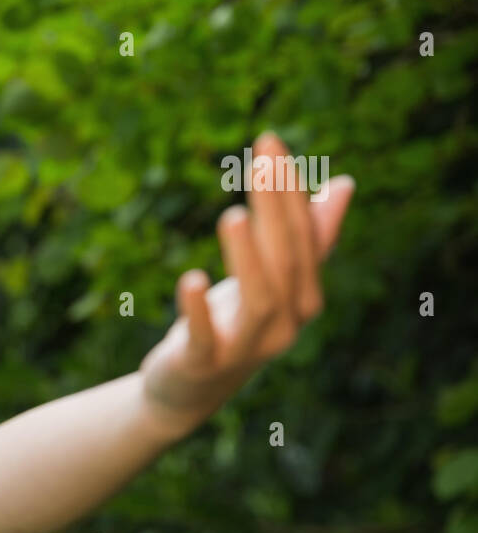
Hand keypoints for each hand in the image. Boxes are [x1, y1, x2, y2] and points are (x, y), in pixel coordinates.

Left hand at [139, 132, 354, 434]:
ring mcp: (248, 347)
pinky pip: (207, 337)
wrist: (187, 390)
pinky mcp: (205, 363)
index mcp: (303, 297)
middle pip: (286, 260)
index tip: (270, 142)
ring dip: (247, 256)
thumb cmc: (232, 323)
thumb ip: (306, 238)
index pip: (302, 236)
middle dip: (276, 206)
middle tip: (260, 157)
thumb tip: (344, 184)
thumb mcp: (268, 280)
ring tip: (232, 216)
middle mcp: (286, 323)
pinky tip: (192, 280)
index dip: (290, 190)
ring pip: (259, 299)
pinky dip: (199, 310)